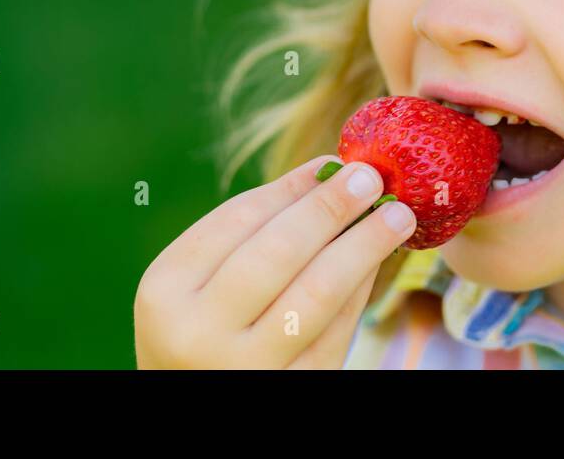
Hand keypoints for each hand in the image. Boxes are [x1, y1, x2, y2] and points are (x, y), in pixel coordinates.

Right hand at [134, 155, 415, 367]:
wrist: (198, 402)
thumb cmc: (204, 326)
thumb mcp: (201, 281)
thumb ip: (254, 229)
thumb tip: (329, 170)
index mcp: (166, 290)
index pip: (237, 221)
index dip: (292, 187)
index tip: (336, 162)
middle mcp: (198, 332)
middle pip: (278, 252)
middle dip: (330, 208)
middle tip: (371, 177)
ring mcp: (245, 368)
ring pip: (317, 292)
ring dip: (363, 245)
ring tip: (397, 215)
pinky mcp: (292, 389)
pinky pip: (336, 331)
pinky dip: (361, 289)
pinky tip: (378, 260)